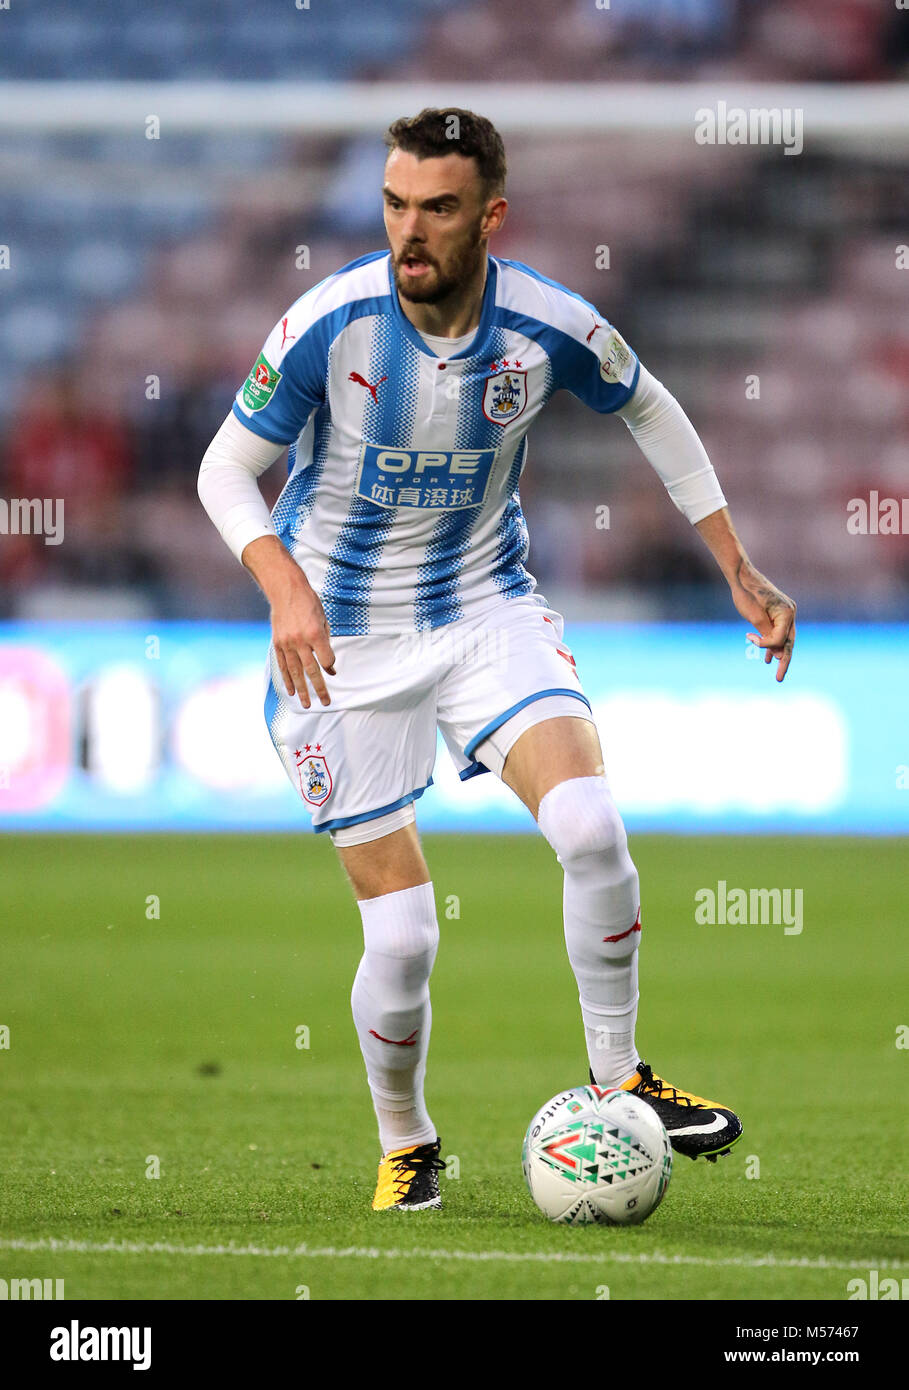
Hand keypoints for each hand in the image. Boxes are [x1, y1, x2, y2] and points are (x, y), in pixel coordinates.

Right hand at [241, 536, 335, 706]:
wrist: (285, 589)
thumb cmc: (309, 603)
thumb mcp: (323, 619)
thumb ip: (326, 643)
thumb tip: (330, 666)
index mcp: (315, 634)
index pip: (325, 660)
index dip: (330, 667)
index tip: (331, 670)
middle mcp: (300, 641)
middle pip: (311, 671)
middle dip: (319, 689)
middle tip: (325, 702)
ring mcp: (286, 643)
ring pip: (295, 672)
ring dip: (301, 690)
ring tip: (307, 704)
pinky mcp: (277, 643)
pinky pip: (282, 666)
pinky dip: (287, 679)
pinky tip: (291, 691)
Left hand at [729, 560, 795, 681]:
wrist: (741, 576)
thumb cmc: (746, 594)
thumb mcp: (754, 617)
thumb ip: (767, 635)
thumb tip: (778, 654)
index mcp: (787, 613)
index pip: (781, 639)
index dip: (766, 644)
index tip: (749, 637)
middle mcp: (790, 612)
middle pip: (789, 641)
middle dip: (784, 660)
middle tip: (779, 679)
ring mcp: (786, 612)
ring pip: (784, 637)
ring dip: (778, 653)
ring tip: (776, 670)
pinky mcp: (778, 612)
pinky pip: (779, 631)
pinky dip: (773, 643)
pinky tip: (768, 657)